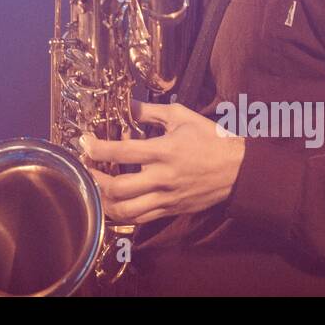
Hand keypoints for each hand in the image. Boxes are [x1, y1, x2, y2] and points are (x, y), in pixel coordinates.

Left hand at [80, 100, 246, 223]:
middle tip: (86, 168)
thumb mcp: (182, 117)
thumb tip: (127, 105)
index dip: (97, 148)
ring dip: (104, 200)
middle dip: (95, 179)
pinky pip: (140, 219)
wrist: (240, 170)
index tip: (84, 142)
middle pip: (119, 188)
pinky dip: (121, 213)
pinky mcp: (171, 210)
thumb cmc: (211, 139)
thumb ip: (151, 111)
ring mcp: (167, 198)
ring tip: (95, 187)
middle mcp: (164, 177)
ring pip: (127, 210)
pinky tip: (113, 201)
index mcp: (166, 151)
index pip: (122, 152)